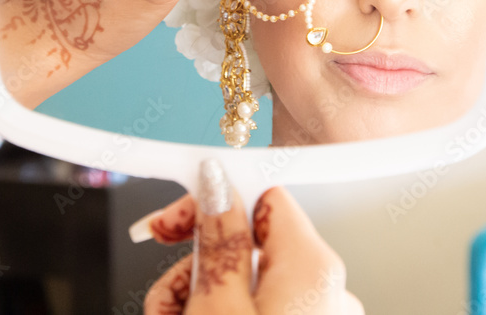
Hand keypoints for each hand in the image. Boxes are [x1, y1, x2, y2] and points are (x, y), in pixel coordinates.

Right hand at [137, 162, 362, 313]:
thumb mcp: (216, 306)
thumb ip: (217, 239)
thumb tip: (216, 183)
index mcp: (312, 267)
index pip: (263, 194)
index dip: (212, 197)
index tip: (173, 205)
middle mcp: (325, 291)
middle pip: (246, 240)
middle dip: (194, 257)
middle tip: (160, 282)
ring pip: (242, 280)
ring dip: (194, 291)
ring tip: (166, 314)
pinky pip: (253, 308)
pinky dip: (214, 311)